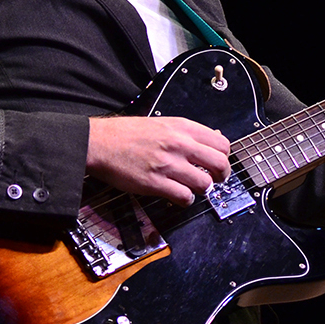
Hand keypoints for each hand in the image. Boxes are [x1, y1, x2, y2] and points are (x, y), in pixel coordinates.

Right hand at [86, 116, 230, 206]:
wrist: (100, 142)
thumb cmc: (126, 133)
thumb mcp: (162, 122)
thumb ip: (186, 132)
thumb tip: (211, 139)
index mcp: (182, 127)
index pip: (221, 143)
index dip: (224, 156)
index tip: (218, 163)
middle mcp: (179, 144)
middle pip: (220, 164)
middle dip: (222, 176)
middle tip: (216, 180)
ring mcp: (168, 164)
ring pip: (205, 184)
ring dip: (202, 190)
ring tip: (193, 188)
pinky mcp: (156, 183)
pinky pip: (184, 197)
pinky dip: (186, 200)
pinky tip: (180, 196)